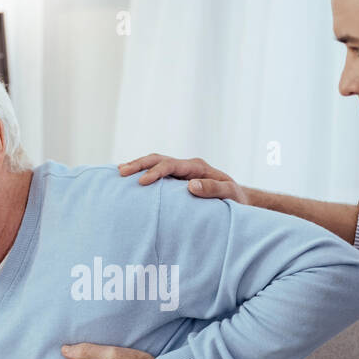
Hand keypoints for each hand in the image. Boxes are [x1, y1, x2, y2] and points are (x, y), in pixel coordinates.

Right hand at [117, 154, 249, 203]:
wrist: (238, 199)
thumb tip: (191, 185)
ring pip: (155, 163)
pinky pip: (158, 174)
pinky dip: (143, 174)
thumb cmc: (235, 198)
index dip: (155, 172)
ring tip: (120, 171)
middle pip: (158, 159)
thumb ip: (213, 189)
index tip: (142, 182)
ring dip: (138, 166)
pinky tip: (130, 179)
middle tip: (121, 171)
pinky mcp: (177, 180)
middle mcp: (186, 166)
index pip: (171, 165)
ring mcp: (181, 172)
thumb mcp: (230, 194)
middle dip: (139, 164)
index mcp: (197, 167)